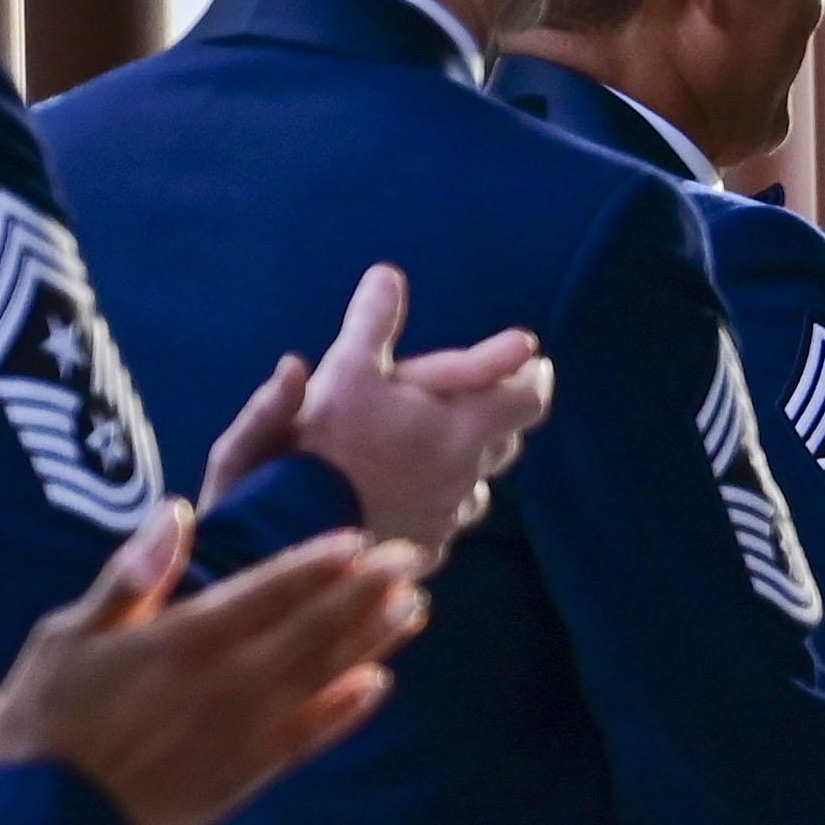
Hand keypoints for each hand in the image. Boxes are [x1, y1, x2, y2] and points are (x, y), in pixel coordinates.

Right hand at [0, 510, 431, 824]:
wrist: (47, 824)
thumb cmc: (46, 719)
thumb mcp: (68, 634)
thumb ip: (131, 577)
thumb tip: (175, 514)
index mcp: (183, 639)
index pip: (268, 591)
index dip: (318, 565)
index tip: (361, 542)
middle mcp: (228, 681)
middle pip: (310, 628)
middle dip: (364, 592)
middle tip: (411, 559)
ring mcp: (244, 731)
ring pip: (322, 676)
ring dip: (371, 640)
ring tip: (413, 607)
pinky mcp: (246, 775)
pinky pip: (309, 737)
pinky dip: (346, 710)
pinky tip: (378, 685)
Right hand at [199, 265, 554, 553]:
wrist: (293, 536)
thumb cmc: (321, 448)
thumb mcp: (343, 371)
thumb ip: (372, 323)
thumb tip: (387, 274)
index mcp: (464, 429)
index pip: (528, 398)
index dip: (531, 375)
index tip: (530, 359)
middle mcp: (468, 477)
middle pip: (505, 440)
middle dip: (496, 414)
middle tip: (486, 393)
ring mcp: (448, 518)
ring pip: (476, 485)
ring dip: (463, 461)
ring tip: (437, 444)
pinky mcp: (425, 549)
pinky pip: (444, 520)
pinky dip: (433, 500)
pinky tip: (406, 492)